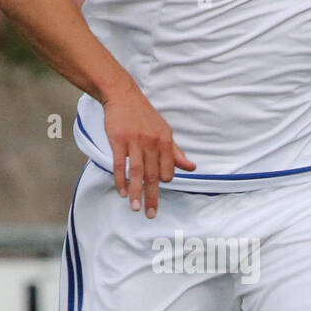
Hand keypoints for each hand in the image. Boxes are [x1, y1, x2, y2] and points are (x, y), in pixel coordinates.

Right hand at [103, 82, 195, 216]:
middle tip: (150, 214)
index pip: (168, 170)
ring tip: (136, 209)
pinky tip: (122, 192)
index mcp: (165, 141)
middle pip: (153, 175)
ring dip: (137, 193)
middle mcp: (152, 142)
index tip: (156, 191)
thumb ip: (176, 153)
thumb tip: (192, 168)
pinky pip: (121, 164)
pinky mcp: (118, 140)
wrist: (123, 96)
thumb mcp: (164, 132)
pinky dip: (121, 180)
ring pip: (138, 172)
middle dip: (152, 197)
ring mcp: (135, 141)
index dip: (163, 181)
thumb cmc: (144, 116)